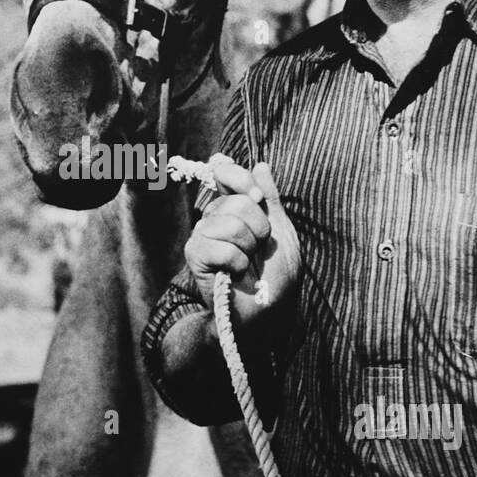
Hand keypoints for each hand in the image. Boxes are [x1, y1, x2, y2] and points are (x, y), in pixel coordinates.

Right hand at [184, 154, 300, 332]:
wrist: (265, 311)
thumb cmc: (275, 275)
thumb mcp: (281, 230)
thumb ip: (270, 197)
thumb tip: (260, 164)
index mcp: (233, 207)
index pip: (226, 173)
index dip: (240, 179)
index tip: (258, 198)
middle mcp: (214, 217)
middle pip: (237, 202)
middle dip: (258, 228)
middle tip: (258, 249)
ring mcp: (202, 235)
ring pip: (229, 224)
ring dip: (248, 248)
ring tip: (247, 264)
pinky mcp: (194, 255)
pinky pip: (218, 246)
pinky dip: (236, 262)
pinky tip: (236, 273)